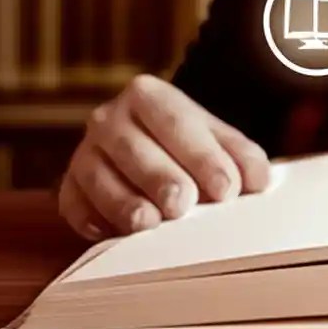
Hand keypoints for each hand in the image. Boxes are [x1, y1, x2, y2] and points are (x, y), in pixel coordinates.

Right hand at [57, 75, 270, 240]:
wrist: (151, 145)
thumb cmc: (190, 145)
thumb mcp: (218, 139)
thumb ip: (241, 156)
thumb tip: (258, 181)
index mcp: (149, 95)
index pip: (178, 123)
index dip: (202, 156)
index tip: (226, 188)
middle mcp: (110, 118)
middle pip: (134, 149)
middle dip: (160, 178)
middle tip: (183, 204)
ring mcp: (85, 151)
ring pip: (98, 176)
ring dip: (123, 201)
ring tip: (149, 222)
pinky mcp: (69, 184)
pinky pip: (72, 202)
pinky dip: (89, 219)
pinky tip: (109, 233)